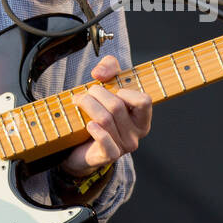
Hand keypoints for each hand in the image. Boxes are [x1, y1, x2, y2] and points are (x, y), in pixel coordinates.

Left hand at [61, 55, 151, 175]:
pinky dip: (95, 129)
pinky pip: (104, 139)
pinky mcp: (109, 155)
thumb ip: (109, 67)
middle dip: (96, 93)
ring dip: (87, 105)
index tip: (112, 90)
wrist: (79, 146)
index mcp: (142, 118)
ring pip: (105, 119)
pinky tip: (88, 124)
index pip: (144, 101)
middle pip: (116, 106)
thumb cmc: (98, 111)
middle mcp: (137, 133)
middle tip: (85, 93)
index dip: (125, 92)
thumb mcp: (108, 83)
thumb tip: (99, 73)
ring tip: (78, 102)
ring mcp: (124, 146)